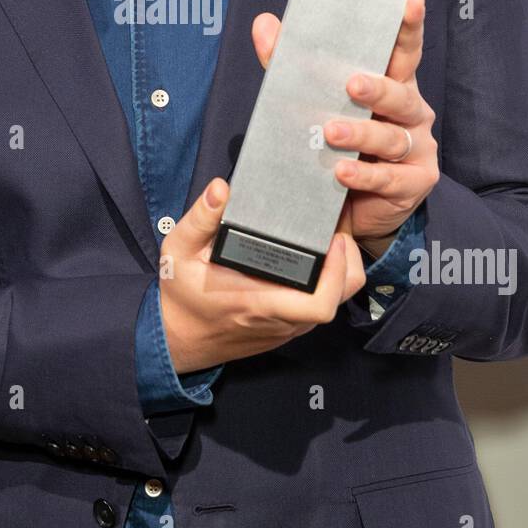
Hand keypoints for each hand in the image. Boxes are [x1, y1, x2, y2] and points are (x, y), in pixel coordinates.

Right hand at [158, 179, 365, 373]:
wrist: (181, 337)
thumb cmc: (182, 294)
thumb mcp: (179, 251)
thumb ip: (200, 220)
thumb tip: (220, 189)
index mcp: (261, 302)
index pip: (319, 303)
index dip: (337, 272)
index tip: (333, 237)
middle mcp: (282, 318)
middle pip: (339, 297)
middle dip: (348, 262)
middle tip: (337, 227)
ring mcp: (289, 325)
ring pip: (334, 300)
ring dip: (341, 269)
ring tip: (330, 234)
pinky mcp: (289, 325)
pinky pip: (320, 303)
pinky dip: (329, 279)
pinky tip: (318, 253)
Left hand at [251, 0, 438, 259]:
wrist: (343, 209)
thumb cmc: (332, 145)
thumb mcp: (310, 102)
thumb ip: (289, 64)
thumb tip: (264, 23)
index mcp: (392, 84)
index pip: (403, 51)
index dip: (408, 27)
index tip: (410, 1)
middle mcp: (410, 111)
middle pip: (401, 92)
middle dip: (378, 87)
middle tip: (352, 84)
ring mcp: (418, 147)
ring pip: (392, 136)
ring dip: (362, 134)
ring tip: (331, 133)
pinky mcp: (416, 182)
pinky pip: (391, 177)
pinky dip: (364, 175)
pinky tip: (342, 173)